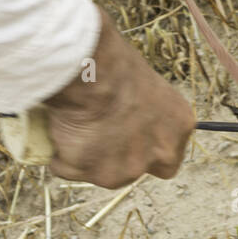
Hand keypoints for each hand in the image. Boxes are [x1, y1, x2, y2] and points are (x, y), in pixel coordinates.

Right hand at [42, 6, 194, 188]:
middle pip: (137, 168)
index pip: (169, 153)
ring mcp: (124, 170)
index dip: (146, 147)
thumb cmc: (116, 65)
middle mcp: (159, 154)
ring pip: (101, 170)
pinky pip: (66, 167)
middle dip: (118, 158)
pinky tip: (58, 128)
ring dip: (86, 154)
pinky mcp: (89, 173)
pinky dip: (59, 153)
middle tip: (97, 135)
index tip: (127, 135)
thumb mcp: (147, 86)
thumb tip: (126, 112)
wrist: (91, 72)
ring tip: (73, 123)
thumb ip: (145, 110)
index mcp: (179, 126)